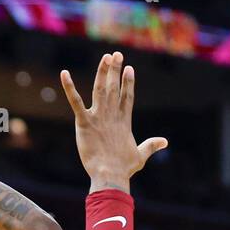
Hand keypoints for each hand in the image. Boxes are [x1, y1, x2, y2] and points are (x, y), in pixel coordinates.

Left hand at [60, 52, 167, 188]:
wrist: (110, 175)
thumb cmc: (124, 168)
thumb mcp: (141, 155)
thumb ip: (151, 145)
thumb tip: (165, 141)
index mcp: (123, 121)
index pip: (126, 97)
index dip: (128, 82)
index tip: (129, 68)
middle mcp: (111, 115)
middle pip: (114, 88)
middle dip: (115, 70)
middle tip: (116, 54)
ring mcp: (98, 117)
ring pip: (99, 89)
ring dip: (102, 72)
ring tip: (105, 58)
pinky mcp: (84, 122)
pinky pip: (75, 102)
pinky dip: (69, 87)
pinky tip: (64, 74)